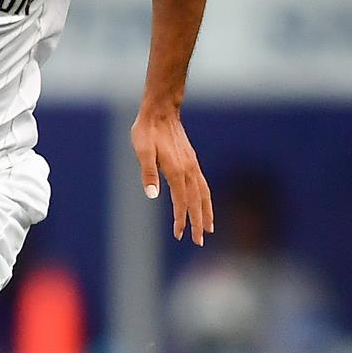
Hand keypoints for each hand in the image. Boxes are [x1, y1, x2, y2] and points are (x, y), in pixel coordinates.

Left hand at [131, 107, 212, 245]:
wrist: (160, 111)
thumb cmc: (147, 131)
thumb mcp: (142, 150)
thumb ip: (148, 172)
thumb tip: (151, 195)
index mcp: (176, 170)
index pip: (181, 201)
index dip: (181, 219)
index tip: (179, 234)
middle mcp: (188, 169)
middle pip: (197, 201)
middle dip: (199, 223)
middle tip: (199, 241)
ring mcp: (192, 165)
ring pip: (204, 194)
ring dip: (207, 212)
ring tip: (209, 228)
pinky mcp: (192, 161)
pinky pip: (203, 185)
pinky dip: (206, 199)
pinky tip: (204, 204)